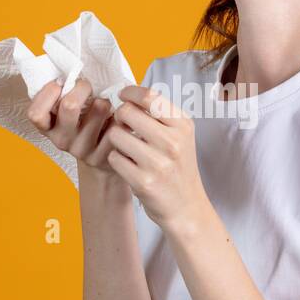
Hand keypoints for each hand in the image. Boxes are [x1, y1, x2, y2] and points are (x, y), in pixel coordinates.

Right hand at [26, 78, 119, 177]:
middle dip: (83, 87)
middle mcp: (61, 140)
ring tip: (105, 105)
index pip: (35, 114)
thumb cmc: (84, 121)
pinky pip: (117, 122)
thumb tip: (70, 67)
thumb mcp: (67, 109)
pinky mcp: (103, 155)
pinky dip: (119, 114)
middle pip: (70, 105)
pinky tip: (116, 118)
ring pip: (99, 108)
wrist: (102, 156)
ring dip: (105, 100)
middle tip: (88, 86)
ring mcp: (81, 149)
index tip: (60, 83)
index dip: (48, 92)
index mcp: (48, 127)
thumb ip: (63, 93)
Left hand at [105, 86, 207, 233]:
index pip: (150, 96)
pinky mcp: (143, 182)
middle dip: (120, 117)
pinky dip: (116, 159)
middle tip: (123, 125)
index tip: (122, 95)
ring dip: (116, 140)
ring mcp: (158, 163)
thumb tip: (129, 95)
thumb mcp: (181, 136)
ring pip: (116, 134)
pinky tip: (127, 164)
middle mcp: (173, 142)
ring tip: (127, 148)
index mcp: (183, 125)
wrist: (186, 207)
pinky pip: (114, 157)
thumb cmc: (178, 167)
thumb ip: (160, 115)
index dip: (130, 92)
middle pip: (127, 112)